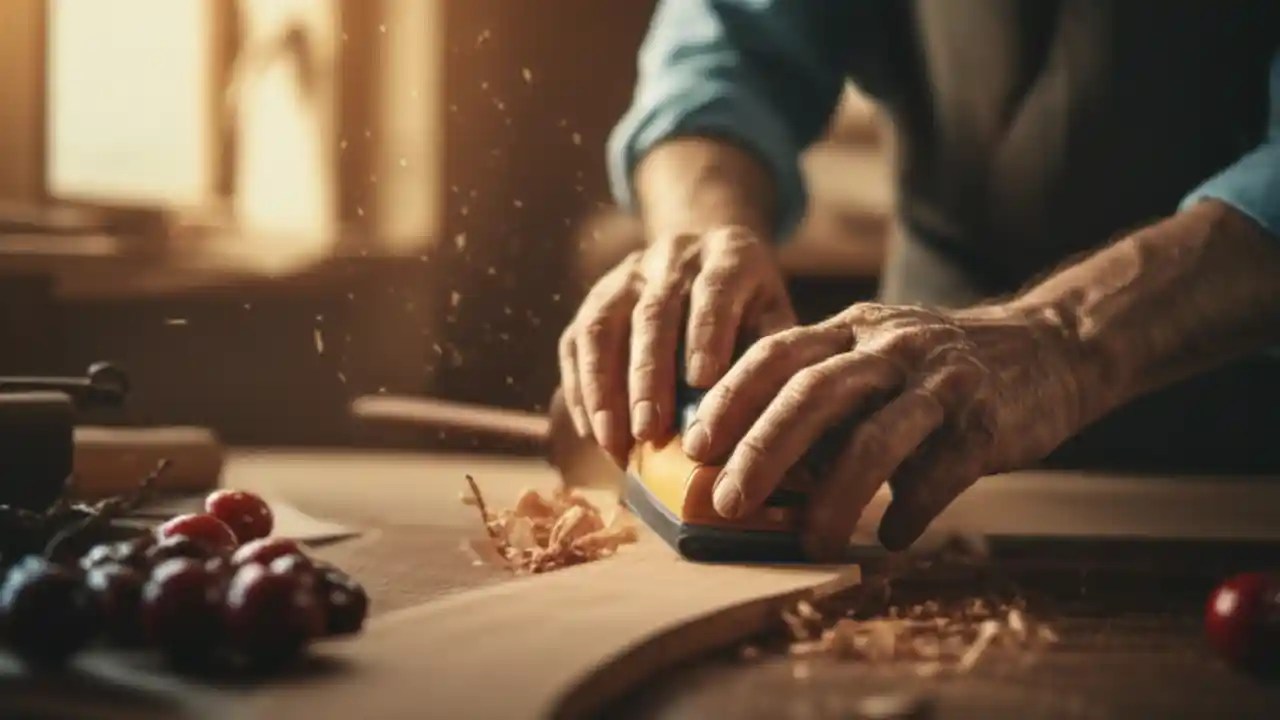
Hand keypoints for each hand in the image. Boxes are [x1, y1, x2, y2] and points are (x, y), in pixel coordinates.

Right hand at [558, 226, 794, 464]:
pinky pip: (576, 341)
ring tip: (612, 441)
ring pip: (602, 325)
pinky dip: (580, 389)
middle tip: (650, 431)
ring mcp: (626, 274)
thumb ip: (770, 358)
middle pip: (653, 313)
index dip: (706, 334)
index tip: (702, 383)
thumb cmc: (753, 307)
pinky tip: (591, 431)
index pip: (713, 290)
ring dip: (603, 388)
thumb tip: (762, 422)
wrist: (713, 261)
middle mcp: (672, 255)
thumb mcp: (777, 318)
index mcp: (729, 253)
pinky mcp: (595, 297)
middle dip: (648, 376)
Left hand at [682, 302, 1087, 555]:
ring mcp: (941, 383)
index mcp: (852, 330)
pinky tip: (892, 536)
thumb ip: (821, 399)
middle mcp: (891, 346)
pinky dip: (911, 509)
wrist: (1050, 348)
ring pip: (876, 438)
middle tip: (728, 502)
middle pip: (814, 394)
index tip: (693, 445)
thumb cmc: (936, 372)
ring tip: (810, 542)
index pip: (777, 354)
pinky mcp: (988, 423)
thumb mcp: (874, 359)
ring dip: (834, 496)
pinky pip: (942, 473)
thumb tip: (750, 464)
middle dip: (762, 450)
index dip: (730, 397)